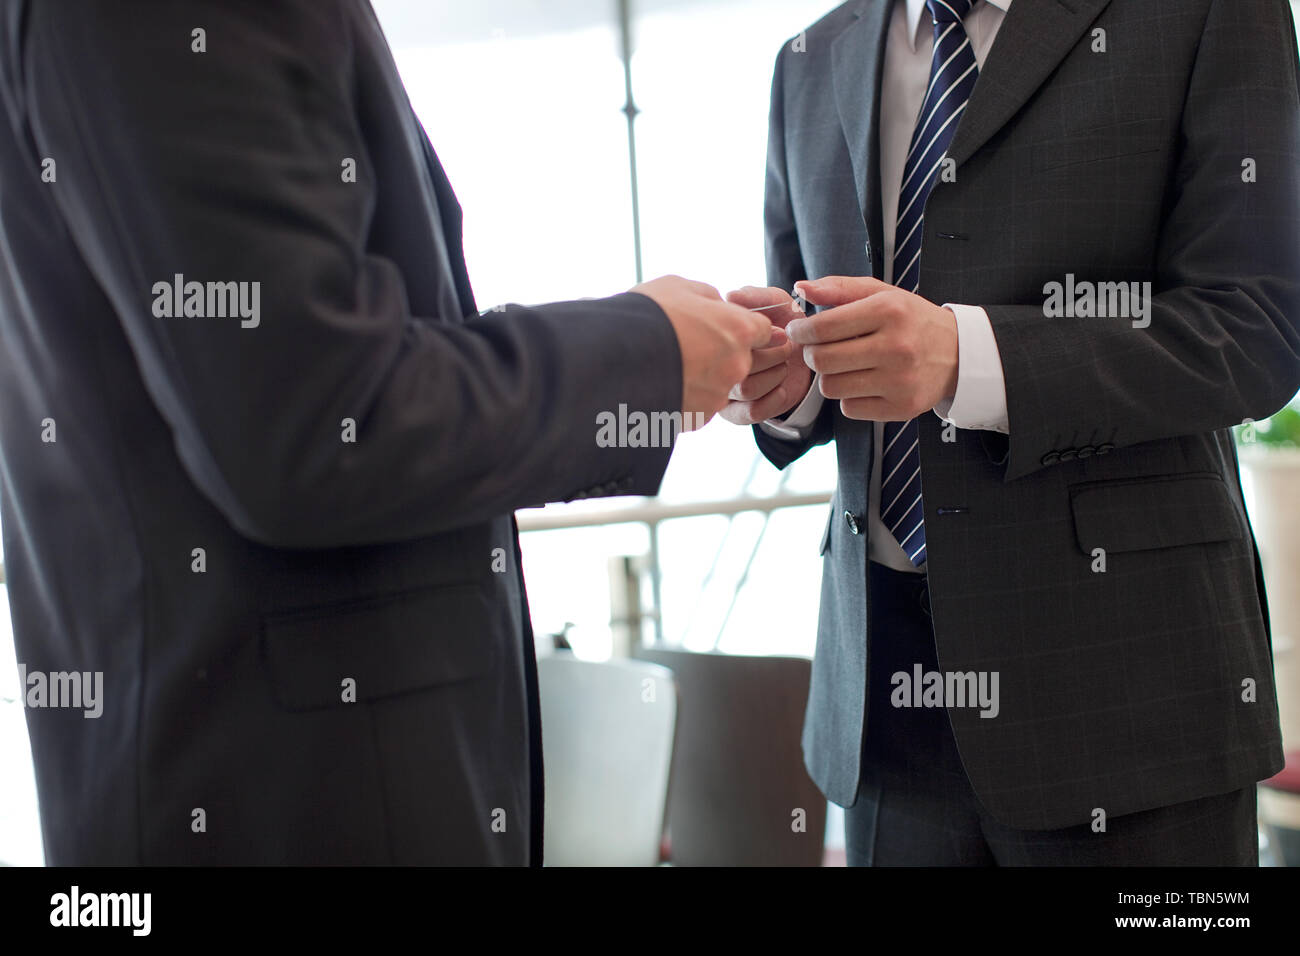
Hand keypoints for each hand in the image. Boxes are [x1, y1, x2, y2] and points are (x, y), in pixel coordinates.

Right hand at [631, 275, 771, 429]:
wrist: (614, 355)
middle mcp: (736, 365)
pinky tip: (667, 381)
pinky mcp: (699, 416)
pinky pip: (701, 404)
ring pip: (723, 384)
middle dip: (733, 353)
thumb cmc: (649, 314)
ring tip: (678, 364)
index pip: (764, 330)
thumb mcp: (680, 287)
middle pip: (749, 361)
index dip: (749, 327)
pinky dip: (689, 394)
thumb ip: (708, 296)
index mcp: (739, 329)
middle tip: (707, 347)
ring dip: (708, 375)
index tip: (735, 327)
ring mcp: (718, 394)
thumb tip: (716, 305)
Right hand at [718, 286, 812, 425]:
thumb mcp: (773, 301)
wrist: (801, 352)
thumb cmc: (781, 320)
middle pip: (741, 365)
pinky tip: (781, 389)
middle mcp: (715, 364)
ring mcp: (721, 391)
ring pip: (746, 389)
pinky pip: (750, 413)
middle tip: (787, 348)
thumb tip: (731, 296)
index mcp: (718, 334)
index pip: (735, 336)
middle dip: (773, 355)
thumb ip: (755, 296)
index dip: (761, 334)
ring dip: (773, 377)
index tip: (779, 332)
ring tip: (784, 366)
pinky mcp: (734, 413)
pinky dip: (770, 401)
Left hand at [786, 276, 958, 421]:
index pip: (823, 327)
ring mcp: (900, 380)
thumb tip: (800, 288)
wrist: (959, 353)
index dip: (801, 331)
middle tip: (819, 349)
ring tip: (846, 365)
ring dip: (830, 377)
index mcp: (889, 311)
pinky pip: (849, 409)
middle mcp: (896, 347)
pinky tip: (865, 383)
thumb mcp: (881, 293)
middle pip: (822, 360)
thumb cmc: (912, 320)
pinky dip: (849, 397)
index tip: (799, 331)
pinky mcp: (902, 407)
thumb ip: (839, 288)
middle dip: (812, 354)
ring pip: (831, 387)